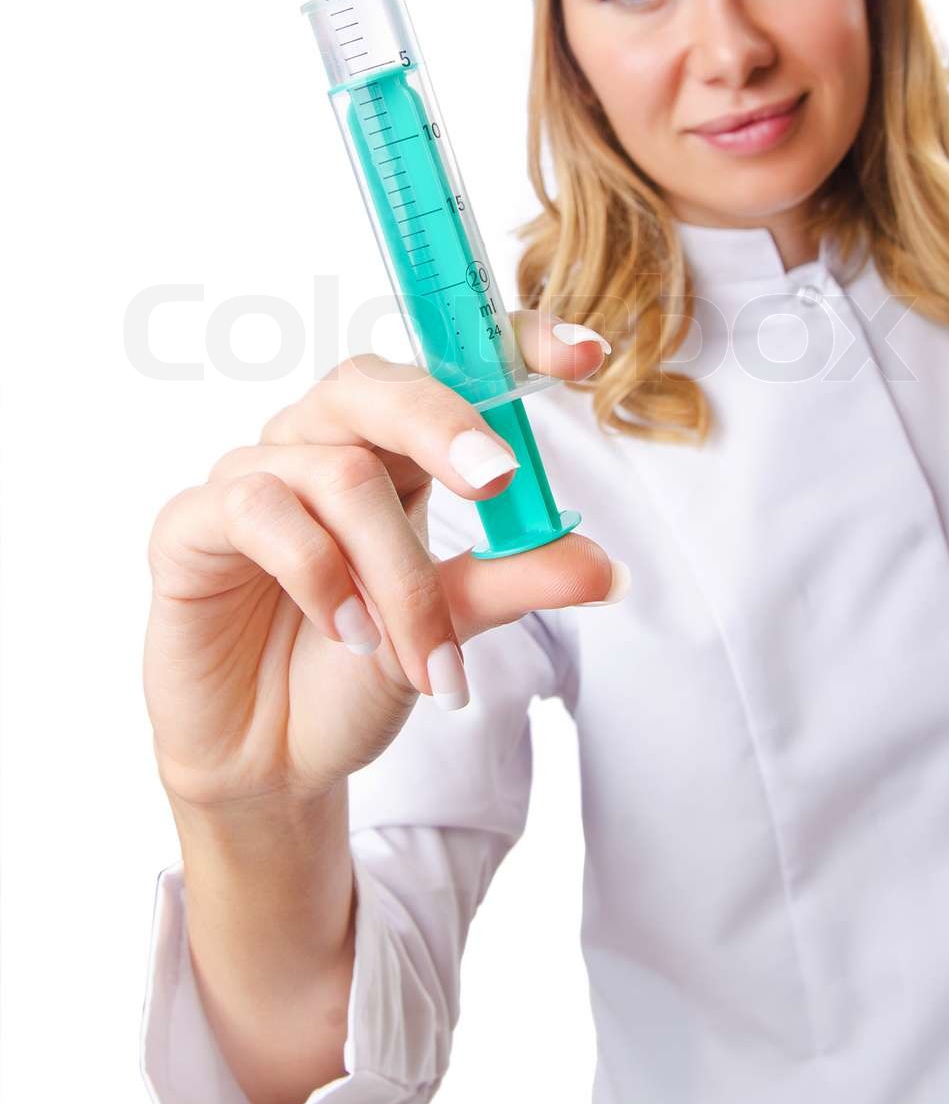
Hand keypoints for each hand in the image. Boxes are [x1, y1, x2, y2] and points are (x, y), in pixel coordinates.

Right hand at [143, 314, 618, 813]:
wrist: (275, 759)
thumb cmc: (356, 670)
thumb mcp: (453, 624)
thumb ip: (515, 580)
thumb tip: (603, 567)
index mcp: (390, 449)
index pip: (441, 366)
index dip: (509, 345)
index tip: (583, 356)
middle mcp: (318, 444)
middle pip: (372, 384)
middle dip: (443, 422)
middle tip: (497, 479)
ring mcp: (251, 477)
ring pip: (337, 473)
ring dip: (395, 575)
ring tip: (423, 656)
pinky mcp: (191, 524)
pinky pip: (259, 511)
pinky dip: (321, 576)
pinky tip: (349, 635)